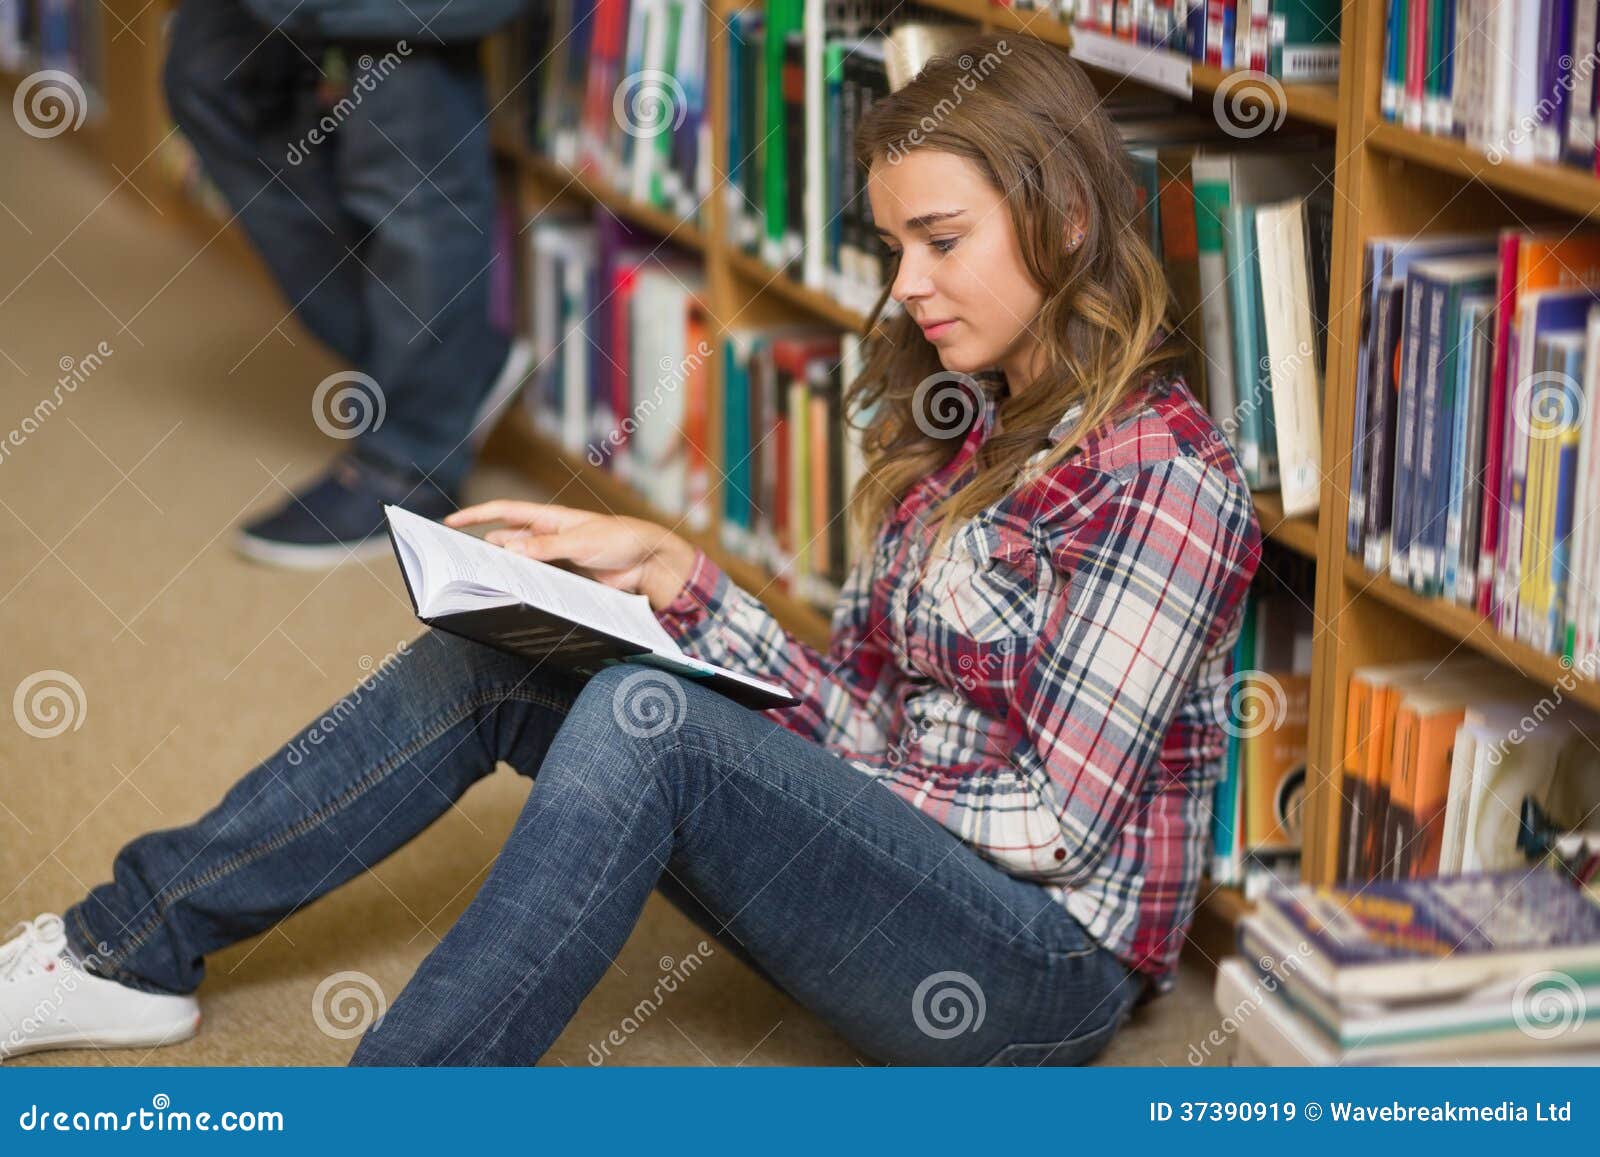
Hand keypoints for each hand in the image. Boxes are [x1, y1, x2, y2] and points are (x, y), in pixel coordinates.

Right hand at [444, 500, 699, 611]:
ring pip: (520, 561)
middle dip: (482, 547)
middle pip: (506, 538)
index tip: (450, 523)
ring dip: (503, 568)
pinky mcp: (566, 575)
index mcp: (549, 518)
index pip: (504, 512)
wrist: (648, 562)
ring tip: (480, 580)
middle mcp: (548, 535)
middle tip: (459, 561)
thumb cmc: (619, 541)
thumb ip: (545, 546)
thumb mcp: (580, 542)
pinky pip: (538, 578)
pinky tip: (513, 593)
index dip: (476, 516)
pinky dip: (524, 584)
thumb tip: (508, 547)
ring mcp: (556, 555)